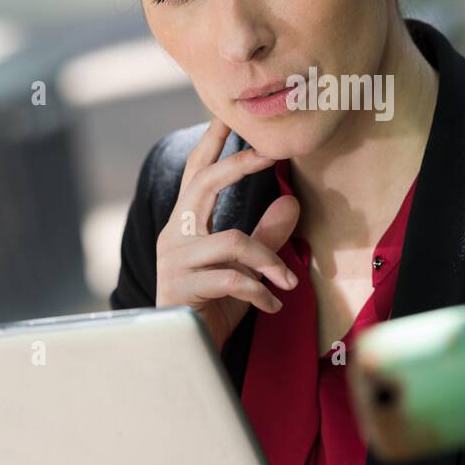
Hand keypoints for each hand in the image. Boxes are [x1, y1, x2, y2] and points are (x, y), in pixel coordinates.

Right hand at [154, 117, 300, 352]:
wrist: (184, 349)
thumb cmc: (212, 306)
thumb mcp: (244, 268)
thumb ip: (265, 236)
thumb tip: (291, 202)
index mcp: (185, 224)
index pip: (197, 172)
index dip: (212, 142)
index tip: (230, 115)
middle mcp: (174, 234)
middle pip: (204, 184)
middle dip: (239, 165)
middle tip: (272, 155)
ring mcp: (175, 260)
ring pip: (231, 240)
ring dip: (269, 261)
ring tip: (289, 283)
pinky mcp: (182, 288)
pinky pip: (231, 279)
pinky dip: (259, 292)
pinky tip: (272, 306)